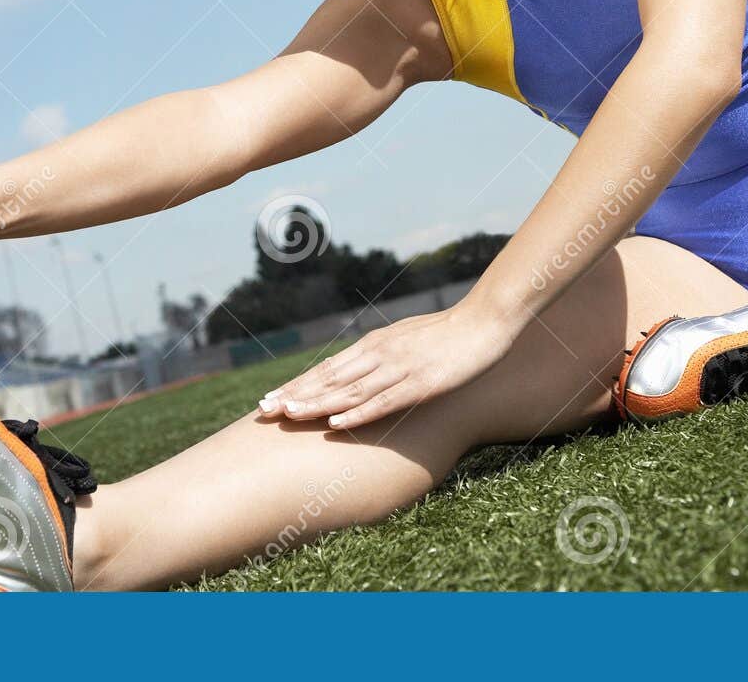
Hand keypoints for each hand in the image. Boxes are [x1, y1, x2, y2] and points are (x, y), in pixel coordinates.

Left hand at [256, 305, 515, 429]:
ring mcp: (400, 368)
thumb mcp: (406, 340)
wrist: (485, 321)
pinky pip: (384, 402)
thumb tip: (357, 369)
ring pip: (350, 390)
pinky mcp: (421, 383)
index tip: (269, 400)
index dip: (297, 385)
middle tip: (262, 411)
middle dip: (295, 395)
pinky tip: (337, 425)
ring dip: (317, 404)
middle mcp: (380, 354)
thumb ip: (381, 354)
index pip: (327, 369)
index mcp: (375, 344)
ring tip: (289, 417)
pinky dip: (358, 414)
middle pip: (330, 379)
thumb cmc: (447, 333)